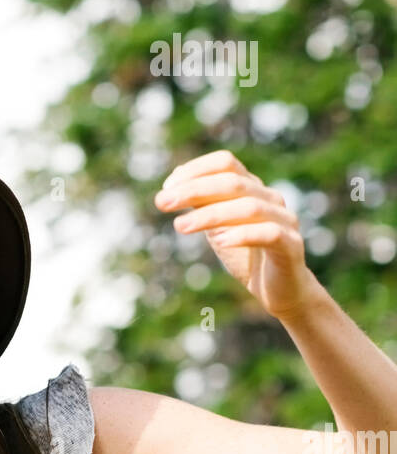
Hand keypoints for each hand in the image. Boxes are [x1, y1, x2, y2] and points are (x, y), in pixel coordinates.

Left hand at [154, 149, 320, 319]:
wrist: (278, 289)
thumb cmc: (246, 255)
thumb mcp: (218, 227)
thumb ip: (202, 206)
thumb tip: (172, 185)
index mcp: (253, 188)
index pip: (226, 163)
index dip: (195, 170)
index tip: (166, 188)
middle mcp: (270, 197)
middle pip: (232, 183)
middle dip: (194, 190)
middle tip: (161, 203)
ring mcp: (284, 219)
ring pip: (248, 207)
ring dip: (210, 215)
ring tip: (179, 226)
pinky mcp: (291, 245)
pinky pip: (268, 233)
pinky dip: (242, 235)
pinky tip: (218, 242)